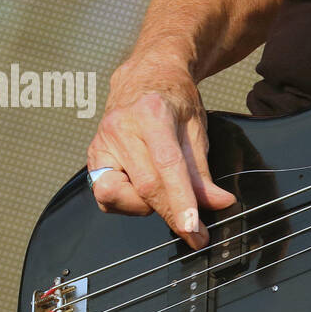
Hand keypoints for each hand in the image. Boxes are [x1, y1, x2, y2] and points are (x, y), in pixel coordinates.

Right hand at [86, 57, 235, 248]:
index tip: (192, 228)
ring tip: (166, 190)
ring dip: (148, 206)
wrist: (144, 77)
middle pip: (145, 186)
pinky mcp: (91, 157)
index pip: (166, 166)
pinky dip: (128, 202)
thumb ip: (203, 170)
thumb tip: (219, 203)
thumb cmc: (175, 99)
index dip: (180, 200)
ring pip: (120, 196)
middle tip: (197, 234)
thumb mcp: (197, 128)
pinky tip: (143, 189)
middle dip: (172, 214)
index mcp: (152, 114)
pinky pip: (106, 196)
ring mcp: (100, 143)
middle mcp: (120, 128)